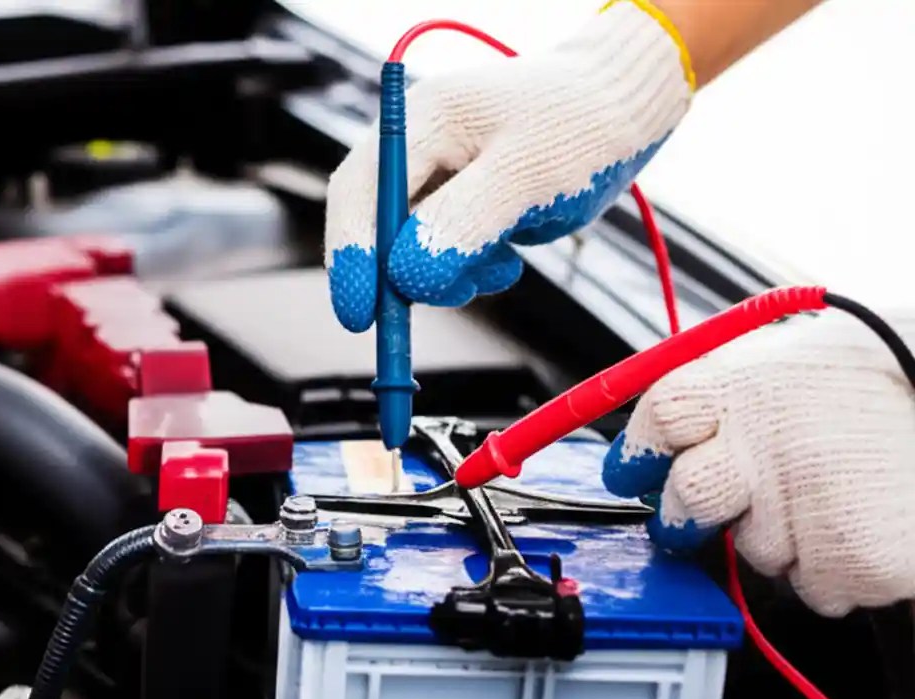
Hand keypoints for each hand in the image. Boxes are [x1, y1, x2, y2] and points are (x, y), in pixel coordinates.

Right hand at [324, 0, 694, 331]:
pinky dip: (467, 268)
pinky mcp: (460, 200)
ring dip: (446, 272)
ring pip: (408, 246)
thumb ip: (462, 225)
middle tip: (430, 308)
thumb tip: (405, 277)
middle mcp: (419, 145)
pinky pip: (441, 250)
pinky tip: (507, 258)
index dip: (350, 254)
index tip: (357, 315)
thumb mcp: (527, 177)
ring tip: (502, 266)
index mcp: (424, 120)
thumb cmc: (582, 127)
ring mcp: (437, 174)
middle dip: (398, 273)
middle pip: (374, 223)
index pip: (360, 191)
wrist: (624, 107)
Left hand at [602, 309, 914, 616]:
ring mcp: (807, 501)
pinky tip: (869, 521)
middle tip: (724, 506)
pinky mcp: (851, 555)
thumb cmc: (882, 382)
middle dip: (692, 513)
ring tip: (841, 490)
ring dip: (787, 535)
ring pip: (756, 550)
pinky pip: (816, 585)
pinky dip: (838, 569)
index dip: (640, 452)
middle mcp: (766, 439)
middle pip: (688, 497)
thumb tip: (659, 436)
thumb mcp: (795, 358)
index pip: (659, 418)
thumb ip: (726, 395)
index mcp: (745, 381)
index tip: (636, 472)